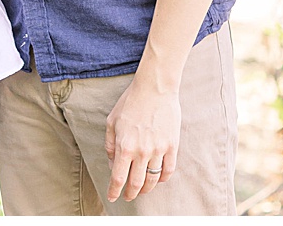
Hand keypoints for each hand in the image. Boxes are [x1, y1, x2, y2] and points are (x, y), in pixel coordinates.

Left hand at [103, 76, 179, 202]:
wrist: (155, 87)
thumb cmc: (131, 101)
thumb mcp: (112, 121)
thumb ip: (109, 145)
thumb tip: (112, 163)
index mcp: (124, 146)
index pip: (118, 178)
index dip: (114, 191)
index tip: (113, 196)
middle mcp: (141, 151)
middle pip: (136, 184)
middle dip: (130, 194)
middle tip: (128, 196)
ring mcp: (158, 149)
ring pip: (153, 179)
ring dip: (146, 188)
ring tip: (142, 189)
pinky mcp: (172, 145)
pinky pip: (169, 170)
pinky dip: (163, 178)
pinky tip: (158, 178)